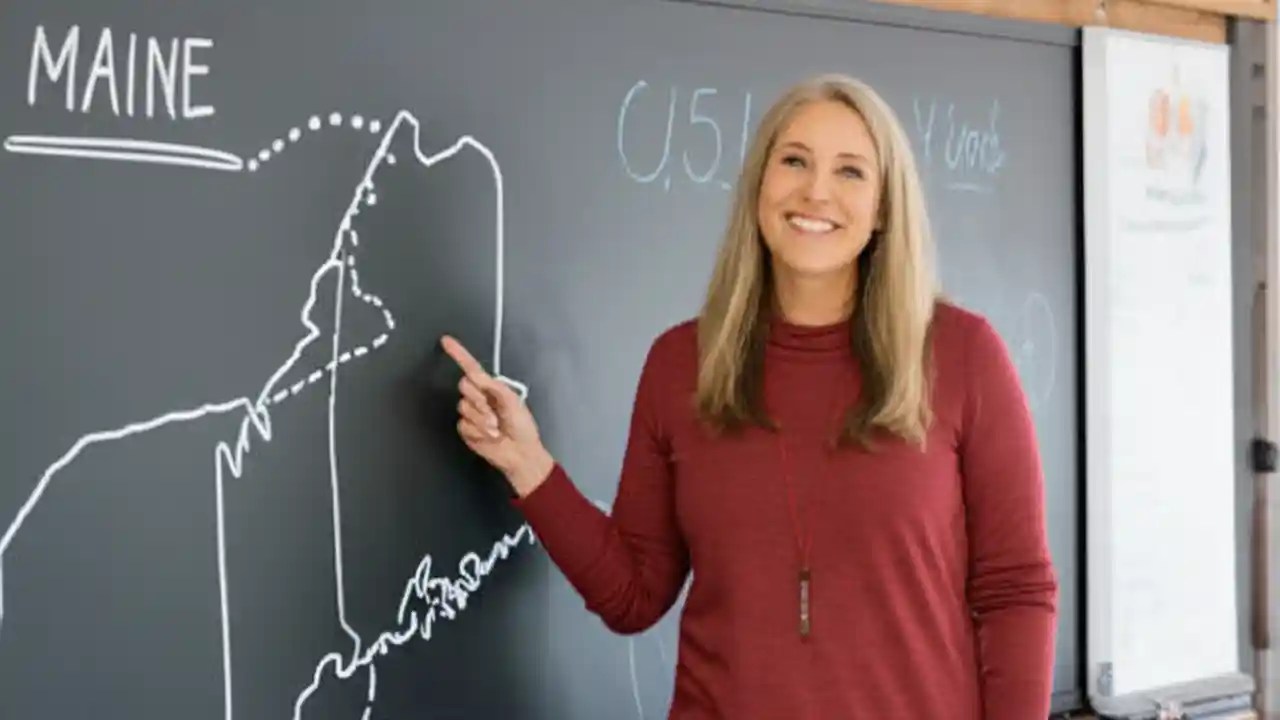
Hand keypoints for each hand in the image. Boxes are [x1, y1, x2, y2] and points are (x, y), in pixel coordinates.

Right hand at [440, 335, 553, 496]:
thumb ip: (494, 386)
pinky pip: (463, 424)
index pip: (472, 368)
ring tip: (496, 428)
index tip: (446, 341)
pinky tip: (489, 436)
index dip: (459, 354)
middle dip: (479, 399)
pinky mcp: (467, 429)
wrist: (520, 452)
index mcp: (492, 388)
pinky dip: (477, 431)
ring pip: (464, 407)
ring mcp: (472, 413)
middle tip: (495, 413)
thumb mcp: (513, 401)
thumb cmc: (522, 427)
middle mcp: (479, 398)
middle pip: (464, 386)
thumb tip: (476, 376)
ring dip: (481, 419)